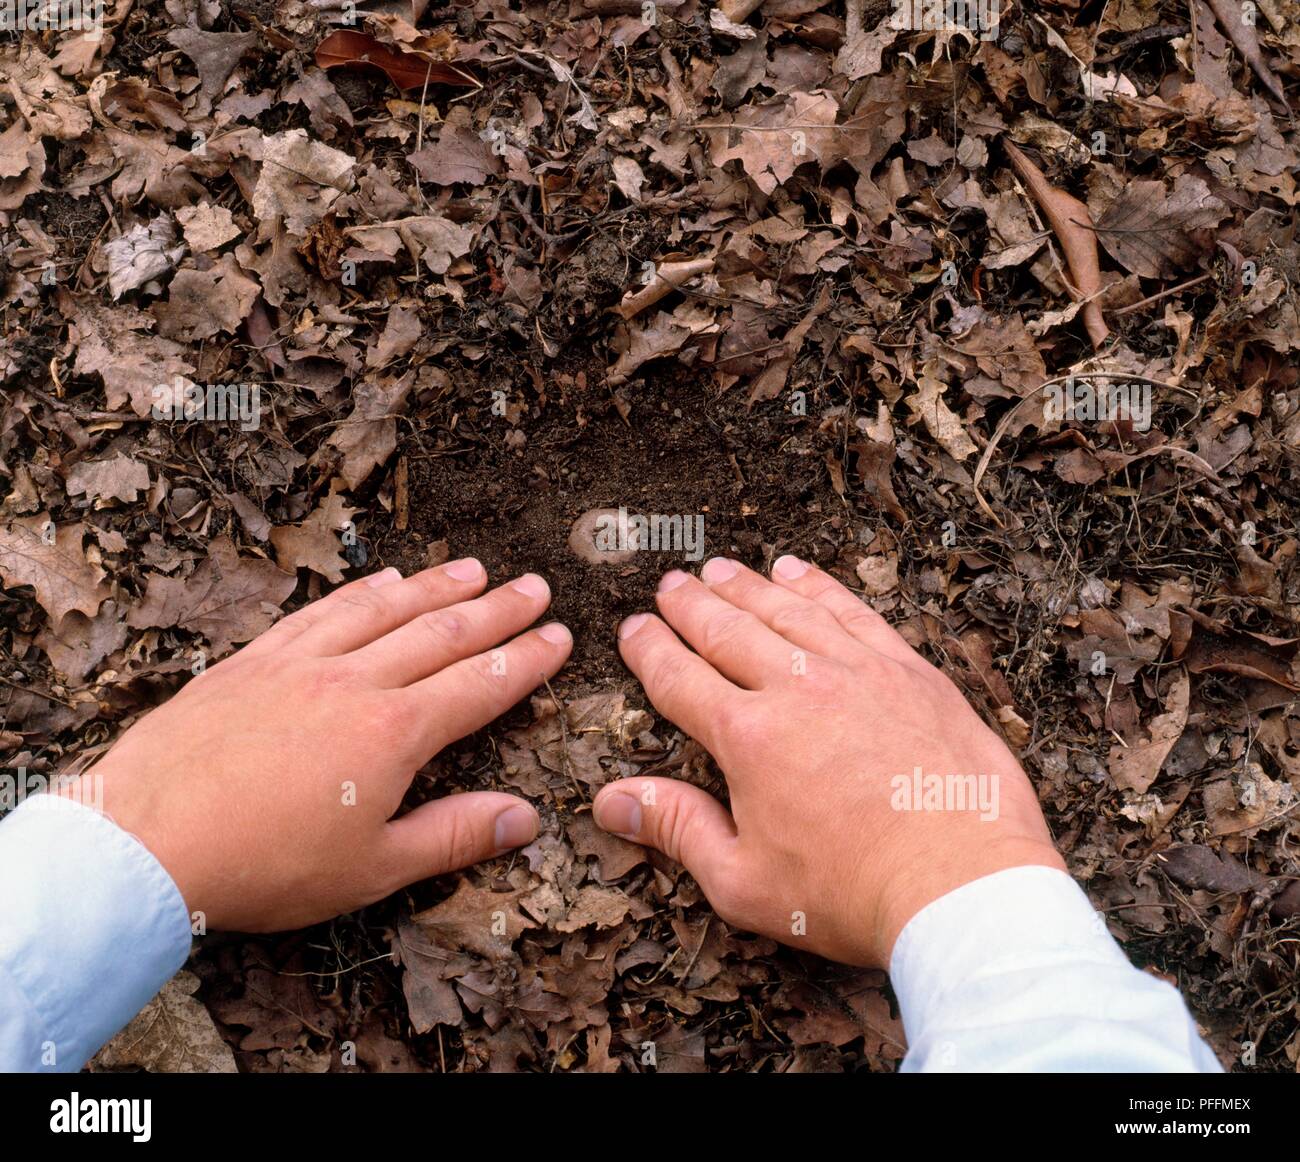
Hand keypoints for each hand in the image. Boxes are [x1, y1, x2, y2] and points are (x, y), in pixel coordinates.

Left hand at [65, 560, 570, 931]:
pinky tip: (381, 580)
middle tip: (535, 585)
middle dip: (496, 609)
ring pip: (384, 610)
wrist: (143, 842)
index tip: (559, 636)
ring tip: (474, 567)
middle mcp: (354, 682)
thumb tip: (525, 820)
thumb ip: (453, 836)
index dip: (525, 659)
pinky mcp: (253, 660)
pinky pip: (320, 611)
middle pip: (441, 633)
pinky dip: (359, 591)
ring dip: (435, 586)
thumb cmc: (262, 865)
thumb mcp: (371, 870)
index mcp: (393, 733)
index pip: (479, 684)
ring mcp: (301, 663)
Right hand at [594, 555, 1063, 967]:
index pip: (680, 678)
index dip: (650, 650)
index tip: (633, 628)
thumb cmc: (851, 894)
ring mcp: (858, 672)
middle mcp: (797, 689)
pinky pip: (853, 612)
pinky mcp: (909, 671)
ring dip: (748, 587)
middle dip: (691, 605)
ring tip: (720, 568)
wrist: (962, 885)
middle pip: (728, 631)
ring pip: (787, 610)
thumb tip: (612, 801)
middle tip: (670, 584)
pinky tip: (799, 572)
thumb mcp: (744, 882)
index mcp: (748, 738)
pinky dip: (820, 587)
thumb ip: (677, 829)